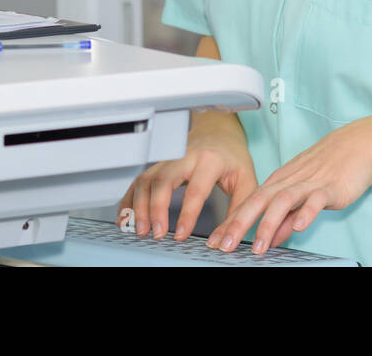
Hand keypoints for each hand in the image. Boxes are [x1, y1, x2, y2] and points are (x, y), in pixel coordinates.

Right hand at [116, 119, 257, 240]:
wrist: (219, 132)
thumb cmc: (232, 157)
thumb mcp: (246, 180)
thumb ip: (238, 210)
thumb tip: (225, 240)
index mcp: (210, 160)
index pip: (196, 189)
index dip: (187, 214)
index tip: (180, 235)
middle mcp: (185, 157)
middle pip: (163, 181)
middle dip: (155, 209)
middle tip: (155, 233)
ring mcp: (168, 160)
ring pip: (147, 180)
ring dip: (139, 206)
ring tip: (139, 230)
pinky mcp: (158, 165)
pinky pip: (139, 181)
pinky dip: (129, 199)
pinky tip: (125, 217)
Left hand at [206, 116, 371, 254]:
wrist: (358, 144)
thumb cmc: (329, 168)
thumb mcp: (302, 193)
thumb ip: (285, 217)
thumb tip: (270, 238)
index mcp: (279, 182)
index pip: (248, 203)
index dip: (231, 223)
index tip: (215, 241)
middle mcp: (289, 181)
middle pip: (258, 201)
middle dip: (238, 224)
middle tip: (224, 246)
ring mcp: (309, 183)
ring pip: (283, 201)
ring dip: (268, 224)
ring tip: (258, 247)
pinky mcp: (330, 187)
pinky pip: (316, 200)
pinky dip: (306, 213)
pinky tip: (299, 227)